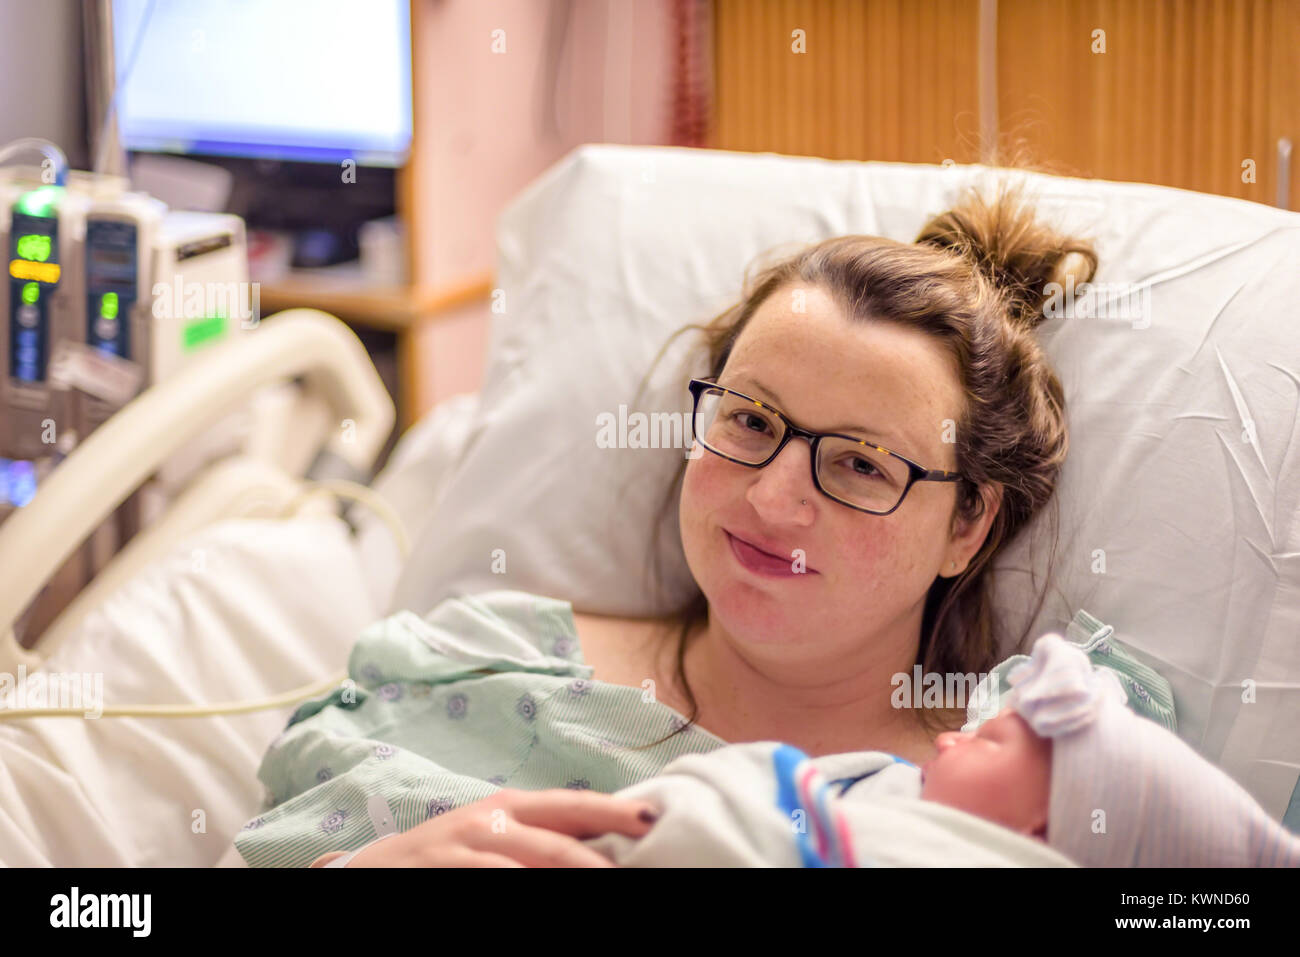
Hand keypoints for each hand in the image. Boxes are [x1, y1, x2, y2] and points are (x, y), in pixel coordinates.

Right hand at [312, 788, 659, 866]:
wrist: (370, 871)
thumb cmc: (450, 856)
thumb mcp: (495, 834)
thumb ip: (542, 836)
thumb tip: (611, 843)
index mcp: (511, 808)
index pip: (571, 806)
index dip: (612, 810)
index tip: (652, 818)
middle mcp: (489, 821)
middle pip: (554, 840)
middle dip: (596, 860)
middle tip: (630, 872)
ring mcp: (460, 848)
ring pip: (522, 867)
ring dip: (564, 876)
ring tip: (600, 884)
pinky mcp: (438, 871)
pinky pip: (485, 883)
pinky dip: (514, 891)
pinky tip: (535, 902)